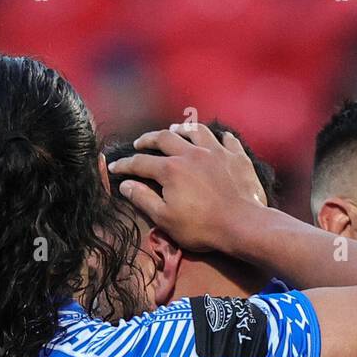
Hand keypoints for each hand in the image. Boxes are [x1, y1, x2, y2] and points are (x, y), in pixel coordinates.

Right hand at [107, 123, 266, 252]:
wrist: (241, 225)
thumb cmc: (201, 227)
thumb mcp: (164, 218)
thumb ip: (143, 199)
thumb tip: (125, 185)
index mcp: (170, 169)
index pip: (140, 163)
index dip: (125, 164)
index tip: (115, 167)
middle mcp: (190, 153)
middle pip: (164, 138)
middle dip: (148, 139)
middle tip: (139, 143)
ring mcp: (215, 152)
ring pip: (196, 131)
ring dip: (182, 129)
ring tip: (175, 130)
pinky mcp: (236, 158)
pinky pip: (228, 139)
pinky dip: (221, 137)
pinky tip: (219, 138)